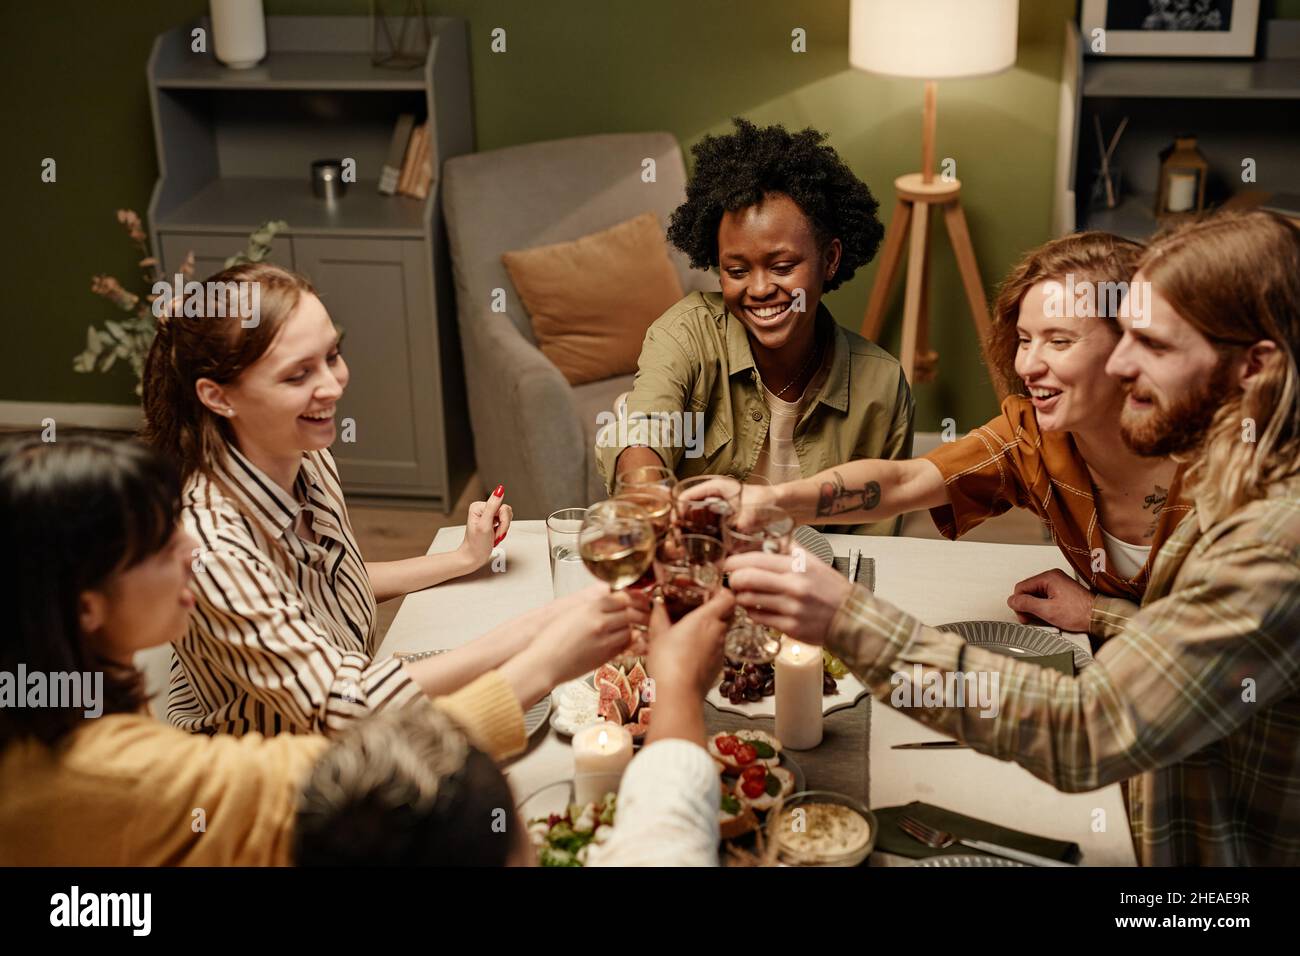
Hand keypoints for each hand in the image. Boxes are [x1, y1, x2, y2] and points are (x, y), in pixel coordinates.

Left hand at [458, 484, 511, 569]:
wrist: (474, 557)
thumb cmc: (476, 544)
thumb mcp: (485, 524)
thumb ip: (493, 506)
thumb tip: (499, 490)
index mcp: (479, 506)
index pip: (502, 507)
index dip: (502, 521)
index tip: (494, 529)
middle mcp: (483, 508)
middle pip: (505, 511)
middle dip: (503, 525)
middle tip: (495, 534)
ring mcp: (488, 515)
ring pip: (507, 517)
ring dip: (503, 529)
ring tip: (494, 535)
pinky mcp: (493, 521)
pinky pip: (505, 522)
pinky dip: (502, 531)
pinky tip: (495, 535)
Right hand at [524, 585, 639, 685]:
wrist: (544, 663)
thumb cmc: (550, 640)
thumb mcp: (570, 613)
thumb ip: (590, 606)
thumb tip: (606, 599)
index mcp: (590, 609)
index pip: (621, 597)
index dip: (629, 598)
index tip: (631, 599)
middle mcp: (600, 623)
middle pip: (629, 612)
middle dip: (635, 612)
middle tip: (638, 612)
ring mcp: (604, 641)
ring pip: (630, 630)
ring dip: (631, 627)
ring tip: (628, 626)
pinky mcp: (605, 656)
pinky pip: (624, 645)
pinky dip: (626, 641)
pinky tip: (620, 639)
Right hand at [645, 588, 734, 699]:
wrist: (678, 695)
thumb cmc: (668, 662)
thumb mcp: (657, 634)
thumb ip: (659, 615)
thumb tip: (657, 603)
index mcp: (707, 618)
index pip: (728, 597)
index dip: (722, 591)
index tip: (709, 591)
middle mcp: (719, 632)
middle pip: (728, 613)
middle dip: (717, 609)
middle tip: (699, 609)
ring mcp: (721, 651)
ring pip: (722, 632)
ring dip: (711, 628)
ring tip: (691, 630)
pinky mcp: (718, 666)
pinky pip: (717, 649)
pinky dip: (708, 646)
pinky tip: (691, 651)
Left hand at [724, 548, 850, 646]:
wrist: (851, 617)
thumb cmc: (831, 589)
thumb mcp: (814, 562)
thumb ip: (790, 549)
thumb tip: (767, 537)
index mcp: (798, 566)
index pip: (755, 560)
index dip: (734, 562)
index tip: (727, 564)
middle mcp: (794, 586)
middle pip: (746, 579)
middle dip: (733, 580)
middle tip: (732, 581)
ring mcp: (791, 609)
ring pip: (748, 601)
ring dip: (741, 597)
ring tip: (745, 595)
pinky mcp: (790, 628)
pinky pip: (758, 618)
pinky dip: (752, 613)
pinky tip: (757, 609)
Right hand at [1007, 569, 1092, 631]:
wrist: (1098, 616)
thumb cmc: (1079, 613)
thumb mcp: (1048, 610)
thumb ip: (1026, 604)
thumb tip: (1012, 601)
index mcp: (1048, 577)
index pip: (1021, 588)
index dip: (1019, 604)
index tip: (1024, 616)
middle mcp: (1052, 577)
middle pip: (1028, 591)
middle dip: (1028, 607)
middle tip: (1033, 619)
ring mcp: (1057, 584)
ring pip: (1035, 596)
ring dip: (1036, 608)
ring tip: (1045, 618)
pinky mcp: (1061, 591)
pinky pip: (1044, 598)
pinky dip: (1044, 608)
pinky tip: (1050, 616)